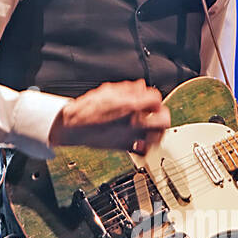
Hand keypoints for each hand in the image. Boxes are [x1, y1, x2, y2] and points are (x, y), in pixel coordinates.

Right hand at [48, 80, 170, 153]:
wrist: (74, 126)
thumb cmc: (87, 109)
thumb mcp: (108, 90)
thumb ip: (128, 88)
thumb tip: (141, 87)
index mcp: (131, 105)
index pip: (156, 99)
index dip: (153, 97)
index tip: (150, 99)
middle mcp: (134, 122)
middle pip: (164, 120)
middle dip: (162, 115)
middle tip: (157, 113)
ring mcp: (131, 136)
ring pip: (157, 136)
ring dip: (158, 130)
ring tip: (154, 127)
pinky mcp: (125, 147)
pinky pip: (143, 150)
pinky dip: (146, 146)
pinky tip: (143, 140)